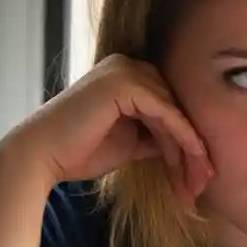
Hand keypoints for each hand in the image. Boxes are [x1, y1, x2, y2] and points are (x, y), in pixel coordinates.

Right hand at [4, 54, 213, 205]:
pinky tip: (194, 158)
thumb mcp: (129, 142)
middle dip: (192, 148)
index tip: (199, 175)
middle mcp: (127, 65)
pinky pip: (165, 111)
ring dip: (190, 148)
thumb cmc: (79, 152)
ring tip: (200, 180)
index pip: (167, 107)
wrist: (42, 156)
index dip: (186, 142)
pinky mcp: (124, 82)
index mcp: (126, 76)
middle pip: (175, 107)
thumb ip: (155, 136)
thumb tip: (187, 146)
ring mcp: (125, 69)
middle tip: (204, 181)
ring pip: (173, 111)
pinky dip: (182, 136)